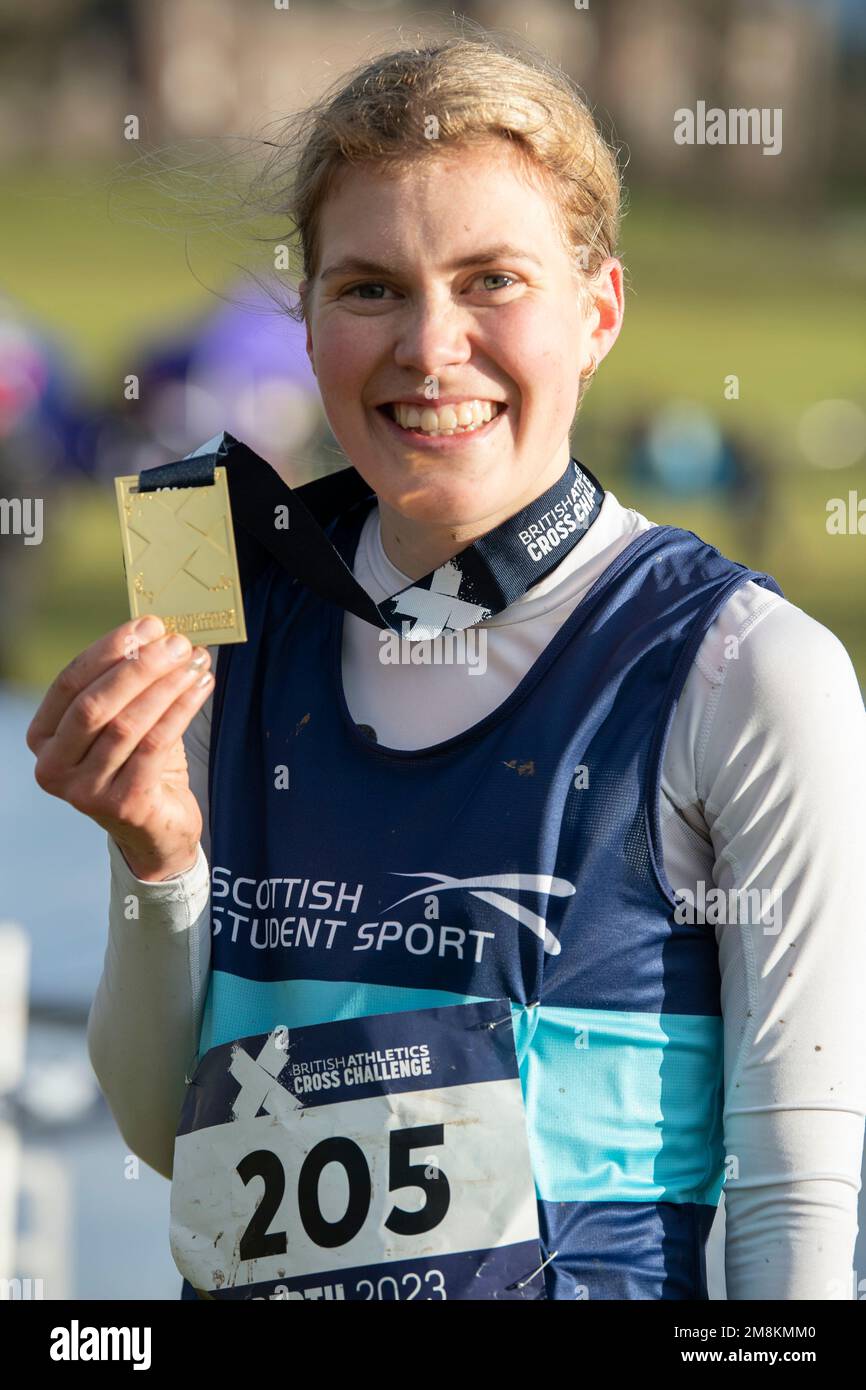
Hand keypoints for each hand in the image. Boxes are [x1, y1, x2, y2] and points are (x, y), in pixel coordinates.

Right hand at [26, 615, 214, 880]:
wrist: (156, 829)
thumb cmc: (137, 764)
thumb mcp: (122, 720)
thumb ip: (127, 683)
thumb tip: (156, 632)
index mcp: (44, 738)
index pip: (70, 682)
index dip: (109, 650)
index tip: (147, 625)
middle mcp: (54, 767)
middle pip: (95, 704)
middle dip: (139, 667)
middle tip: (176, 643)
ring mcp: (85, 791)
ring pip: (127, 725)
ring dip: (166, 686)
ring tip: (195, 661)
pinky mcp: (123, 805)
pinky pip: (155, 745)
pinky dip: (181, 710)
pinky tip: (201, 687)